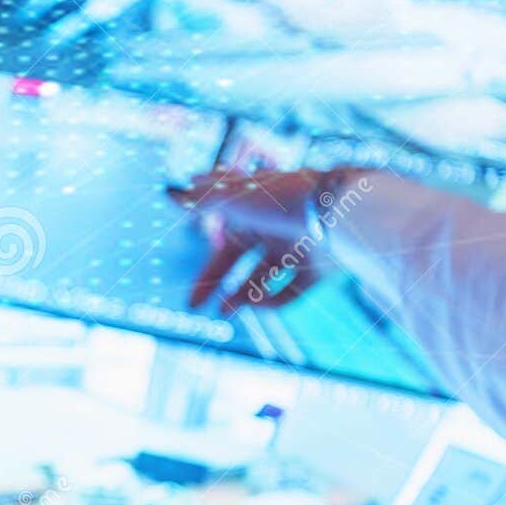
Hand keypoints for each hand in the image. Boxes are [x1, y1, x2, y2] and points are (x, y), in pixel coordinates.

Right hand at [170, 167, 335, 313]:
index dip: (208, 271)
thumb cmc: (280, 198)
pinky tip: (256, 304)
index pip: (226, 246)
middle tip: (196, 306)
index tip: (192, 297)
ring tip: (224, 311)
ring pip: (264, 279)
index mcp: (258, 213)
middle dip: (219, 284)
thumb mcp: (233, 200)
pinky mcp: (320, 269)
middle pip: (242, 263)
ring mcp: (299, 250)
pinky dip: (273, 300)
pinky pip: (292, 291)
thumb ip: (200, 201)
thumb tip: (170, 194)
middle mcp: (277, 231)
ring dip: (241, 296)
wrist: (335, 207)